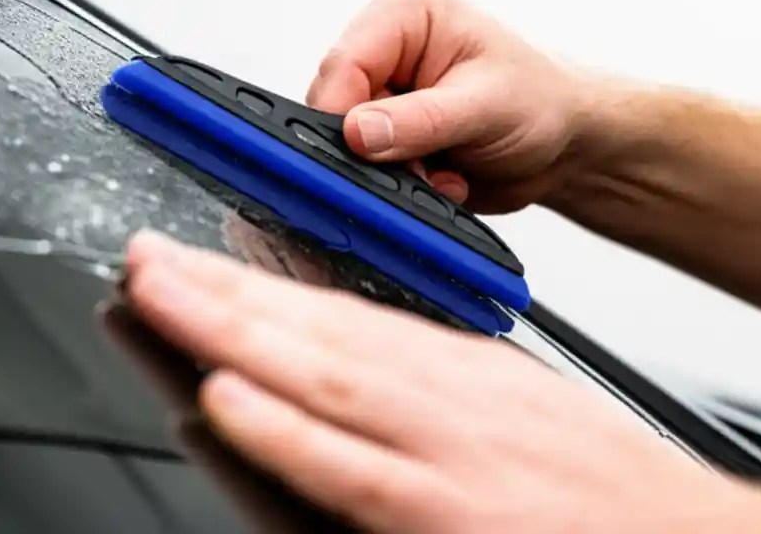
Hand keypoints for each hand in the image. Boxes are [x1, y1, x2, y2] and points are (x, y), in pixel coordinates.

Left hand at [123, 230, 760, 532]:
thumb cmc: (613, 491)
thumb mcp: (529, 412)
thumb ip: (450, 389)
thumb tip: (374, 367)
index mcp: (465, 374)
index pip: (347, 316)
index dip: (264, 286)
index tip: (201, 262)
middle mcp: (451, 400)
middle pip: (320, 331)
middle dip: (222, 290)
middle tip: (147, 254)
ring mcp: (448, 458)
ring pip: (322, 378)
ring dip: (231, 330)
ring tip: (157, 293)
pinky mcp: (450, 519)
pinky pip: (352, 472)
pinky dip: (285, 431)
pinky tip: (225, 398)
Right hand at [307, 0, 596, 212]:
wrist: (564, 143)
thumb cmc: (541, 102)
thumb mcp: (486, 108)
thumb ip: (420, 121)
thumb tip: (358, 133)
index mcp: (407, 10)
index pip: (344, 60)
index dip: (341, 113)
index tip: (359, 154)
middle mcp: (387, 42)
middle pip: (337, 104)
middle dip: (373, 149)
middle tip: (421, 169)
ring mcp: (384, 86)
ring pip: (347, 141)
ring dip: (391, 171)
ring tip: (442, 172)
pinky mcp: (387, 125)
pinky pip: (365, 164)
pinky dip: (400, 182)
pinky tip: (442, 176)